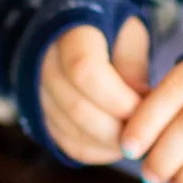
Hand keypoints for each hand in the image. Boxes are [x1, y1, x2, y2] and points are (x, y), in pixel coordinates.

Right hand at [38, 16, 149, 163]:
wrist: (71, 34)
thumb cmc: (110, 33)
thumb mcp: (129, 36)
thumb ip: (134, 68)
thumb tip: (142, 109)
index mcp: (68, 32)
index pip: (84, 70)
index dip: (117, 97)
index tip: (142, 106)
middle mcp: (43, 62)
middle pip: (77, 108)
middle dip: (117, 127)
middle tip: (146, 130)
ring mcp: (37, 93)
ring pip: (72, 132)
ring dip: (109, 143)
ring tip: (135, 137)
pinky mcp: (42, 117)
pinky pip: (68, 144)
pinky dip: (97, 151)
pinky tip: (117, 145)